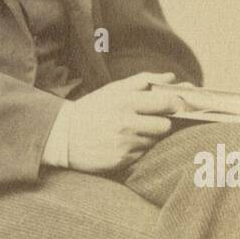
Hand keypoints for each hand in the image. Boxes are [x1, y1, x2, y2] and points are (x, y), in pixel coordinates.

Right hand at [66, 71, 186, 175]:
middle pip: (165, 125)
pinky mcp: (121, 160)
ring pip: (154, 141)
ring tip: (131, 132)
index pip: (165, 103)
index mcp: (125, 101)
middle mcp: (125, 122)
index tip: (176, 105)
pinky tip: (122, 144)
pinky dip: (137, 149)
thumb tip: (171, 77)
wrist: (64, 136)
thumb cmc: (92, 109)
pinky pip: (142, 154)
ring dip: (148, 136)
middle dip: (162, 123)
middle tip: (151, 120)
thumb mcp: (113, 89)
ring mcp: (124, 143)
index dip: (176, 104)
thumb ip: (143, 81)